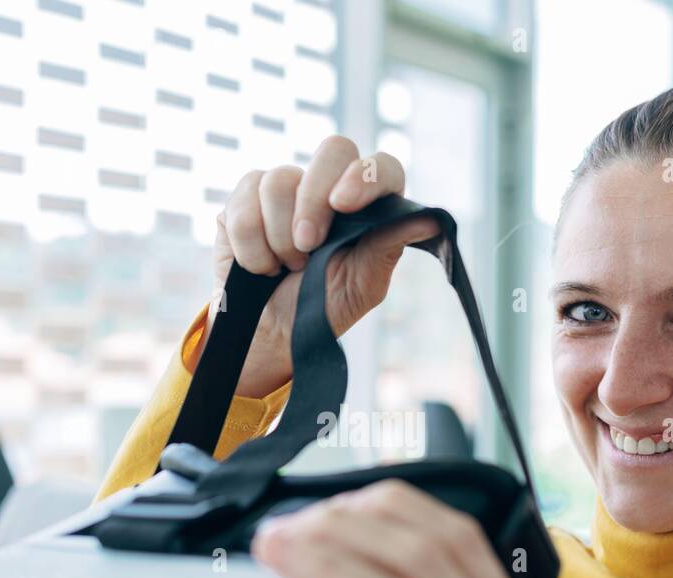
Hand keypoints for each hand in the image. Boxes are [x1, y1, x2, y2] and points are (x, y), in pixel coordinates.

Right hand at [201, 136, 440, 397]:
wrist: (270, 333)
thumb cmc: (322, 306)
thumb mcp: (362, 286)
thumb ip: (389, 247)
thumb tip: (430, 220)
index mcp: (368, 205)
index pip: (381, 167)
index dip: (365, 176)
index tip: (343, 205)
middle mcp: (329, 186)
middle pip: (333, 150)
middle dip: (314, 200)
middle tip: (307, 246)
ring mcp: (286, 187)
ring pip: (278, 180)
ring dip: (280, 238)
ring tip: (286, 267)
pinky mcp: (244, 199)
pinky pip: (243, 205)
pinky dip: (251, 247)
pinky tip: (260, 266)